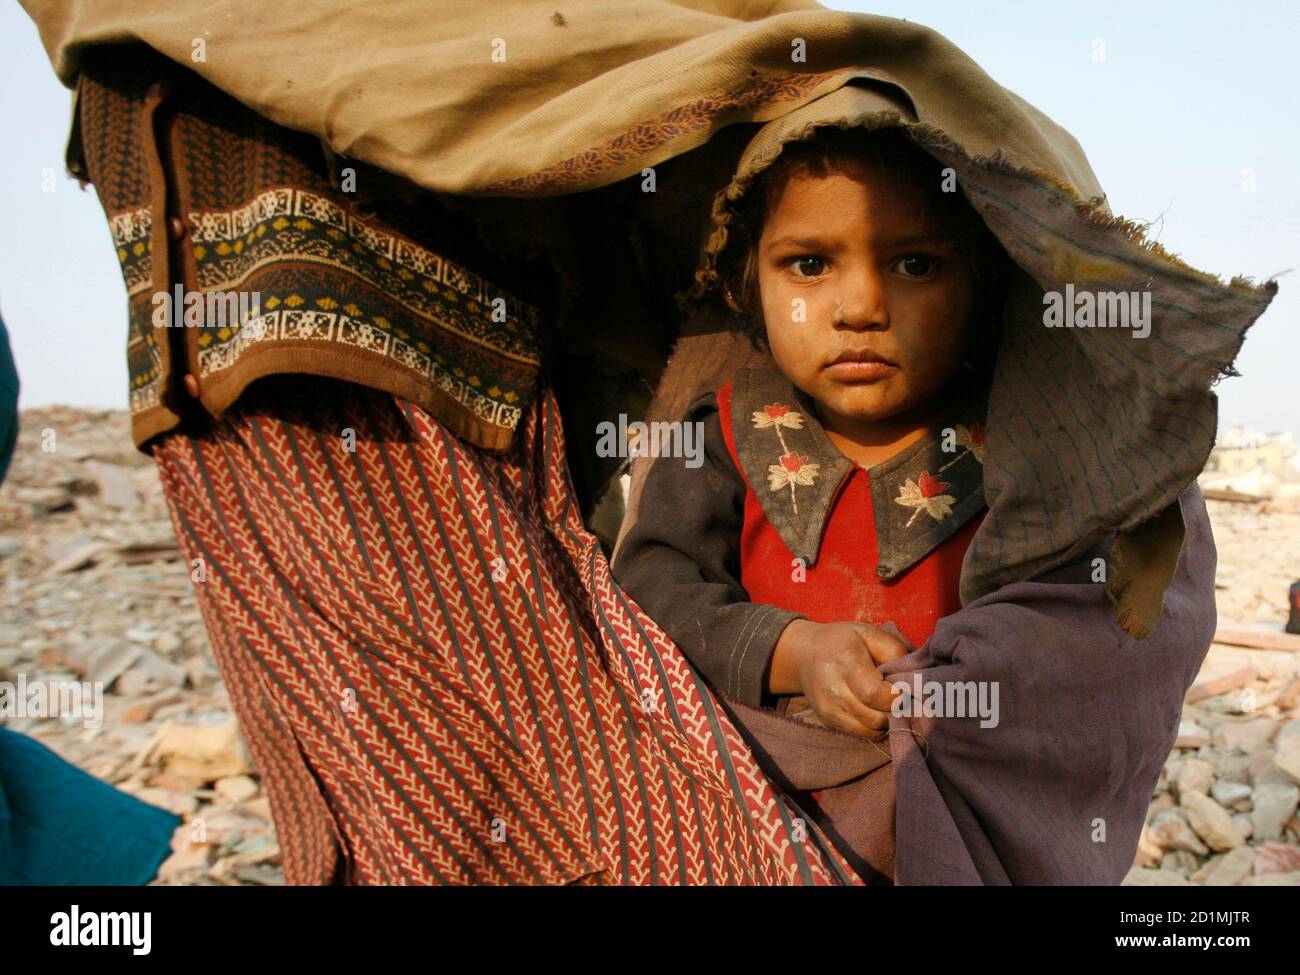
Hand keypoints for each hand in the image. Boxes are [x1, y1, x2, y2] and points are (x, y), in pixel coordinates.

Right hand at [769, 619, 911, 738]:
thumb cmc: (842, 641)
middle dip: (896, 710)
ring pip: (872, 730)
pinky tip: (874, 708)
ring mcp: (829, 710)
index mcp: (845, 664)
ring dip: (886, 719)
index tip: (905, 688)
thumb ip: (894, 650)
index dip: (898, 697)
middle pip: (877, 717)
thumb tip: (913, 677)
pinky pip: (863, 734)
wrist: (802, 654)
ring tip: (886, 701)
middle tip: (900, 695)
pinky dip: (874, 725)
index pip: (875, 695)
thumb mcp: (868, 633)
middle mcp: (834, 691)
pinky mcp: (828, 722)